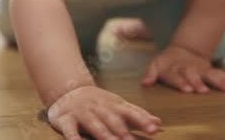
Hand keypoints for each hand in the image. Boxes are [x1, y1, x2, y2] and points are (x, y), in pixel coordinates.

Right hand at [46, 85, 160, 139]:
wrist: (68, 90)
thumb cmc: (98, 102)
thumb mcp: (118, 105)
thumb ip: (137, 115)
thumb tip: (158, 123)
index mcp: (113, 105)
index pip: (130, 112)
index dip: (142, 120)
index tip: (154, 130)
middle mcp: (98, 108)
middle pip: (111, 119)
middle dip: (122, 130)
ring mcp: (82, 113)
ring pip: (93, 124)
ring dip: (103, 134)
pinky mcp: (66, 119)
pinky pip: (69, 129)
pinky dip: (73, 137)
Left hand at [141, 44, 224, 92]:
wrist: (184, 50)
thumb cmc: (168, 63)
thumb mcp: (156, 64)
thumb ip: (150, 73)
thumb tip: (144, 83)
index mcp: (174, 69)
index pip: (176, 76)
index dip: (180, 82)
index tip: (187, 90)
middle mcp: (188, 70)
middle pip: (193, 76)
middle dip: (197, 83)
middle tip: (202, 90)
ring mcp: (200, 70)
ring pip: (209, 76)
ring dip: (217, 82)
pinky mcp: (210, 71)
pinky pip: (220, 75)